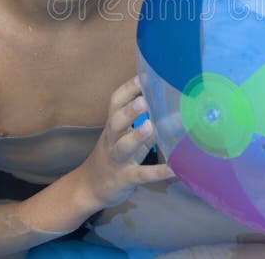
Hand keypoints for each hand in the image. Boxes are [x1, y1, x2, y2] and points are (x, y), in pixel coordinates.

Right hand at [81, 76, 175, 208]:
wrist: (89, 187)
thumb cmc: (114, 155)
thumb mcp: (125, 137)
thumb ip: (146, 122)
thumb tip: (174, 110)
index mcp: (113, 126)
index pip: (115, 103)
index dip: (127, 90)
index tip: (142, 77)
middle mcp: (112, 140)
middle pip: (115, 121)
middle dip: (129, 111)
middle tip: (143, 100)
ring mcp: (117, 160)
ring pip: (124, 146)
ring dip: (136, 136)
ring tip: (150, 127)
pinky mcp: (125, 179)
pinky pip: (142, 175)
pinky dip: (158, 172)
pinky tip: (175, 168)